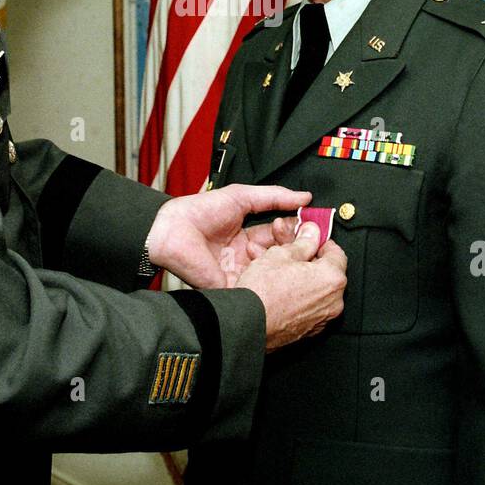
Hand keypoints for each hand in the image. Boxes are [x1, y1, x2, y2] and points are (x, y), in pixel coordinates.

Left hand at [145, 182, 311, 288]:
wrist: (173, 230)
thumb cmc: (199, 211)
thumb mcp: (243, 196)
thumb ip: (275, 196)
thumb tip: (305, 196)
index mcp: (247, 238)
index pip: (279, 237)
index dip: (295, 231)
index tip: (312, 224)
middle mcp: (246, 259)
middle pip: (280, 256)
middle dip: (295, 246)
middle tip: (308, 238)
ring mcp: (241, 275)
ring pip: (273, 273)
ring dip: (285, 261)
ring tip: (296, 250)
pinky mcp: (234, 288)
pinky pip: (259, 287)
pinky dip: (272, 277)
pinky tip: (283, 268)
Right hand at [236, 224, 347, 350]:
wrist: (246, 325)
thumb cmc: (263, 293)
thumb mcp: (281, 254)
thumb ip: (303, 242)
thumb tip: (312, 233)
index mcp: (332, 278)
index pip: (335, 252)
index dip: (319, 241)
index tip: (306, 237)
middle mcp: (333, 301)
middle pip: (322, 270)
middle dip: (301, 257)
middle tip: (284, 248)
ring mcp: (320, 318)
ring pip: (310, 287)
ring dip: (293, 273)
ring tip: (269, 263)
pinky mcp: (307, 329)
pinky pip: (304, 304)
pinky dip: (293, 292)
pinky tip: (273, 283)